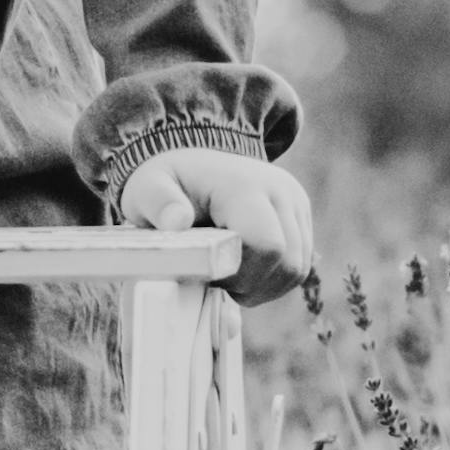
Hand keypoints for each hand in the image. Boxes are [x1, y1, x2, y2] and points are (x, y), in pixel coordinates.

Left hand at [115, 140, 315, 305]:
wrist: (197, 164)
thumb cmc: (169, 184)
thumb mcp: (148, 188)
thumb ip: (158, 204)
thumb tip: (176, 222)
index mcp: (243, 185)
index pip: (267, 245)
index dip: (241, 273)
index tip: (208, 272)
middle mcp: (280, 191)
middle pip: (287, 262)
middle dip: (251, 283)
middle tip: (216, 276)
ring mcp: (296, 203)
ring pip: (296, 269)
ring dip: (262, 285)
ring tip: (227, 271)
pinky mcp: (302, 217)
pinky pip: (299, 267)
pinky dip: (272, 279)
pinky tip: (244, 270)